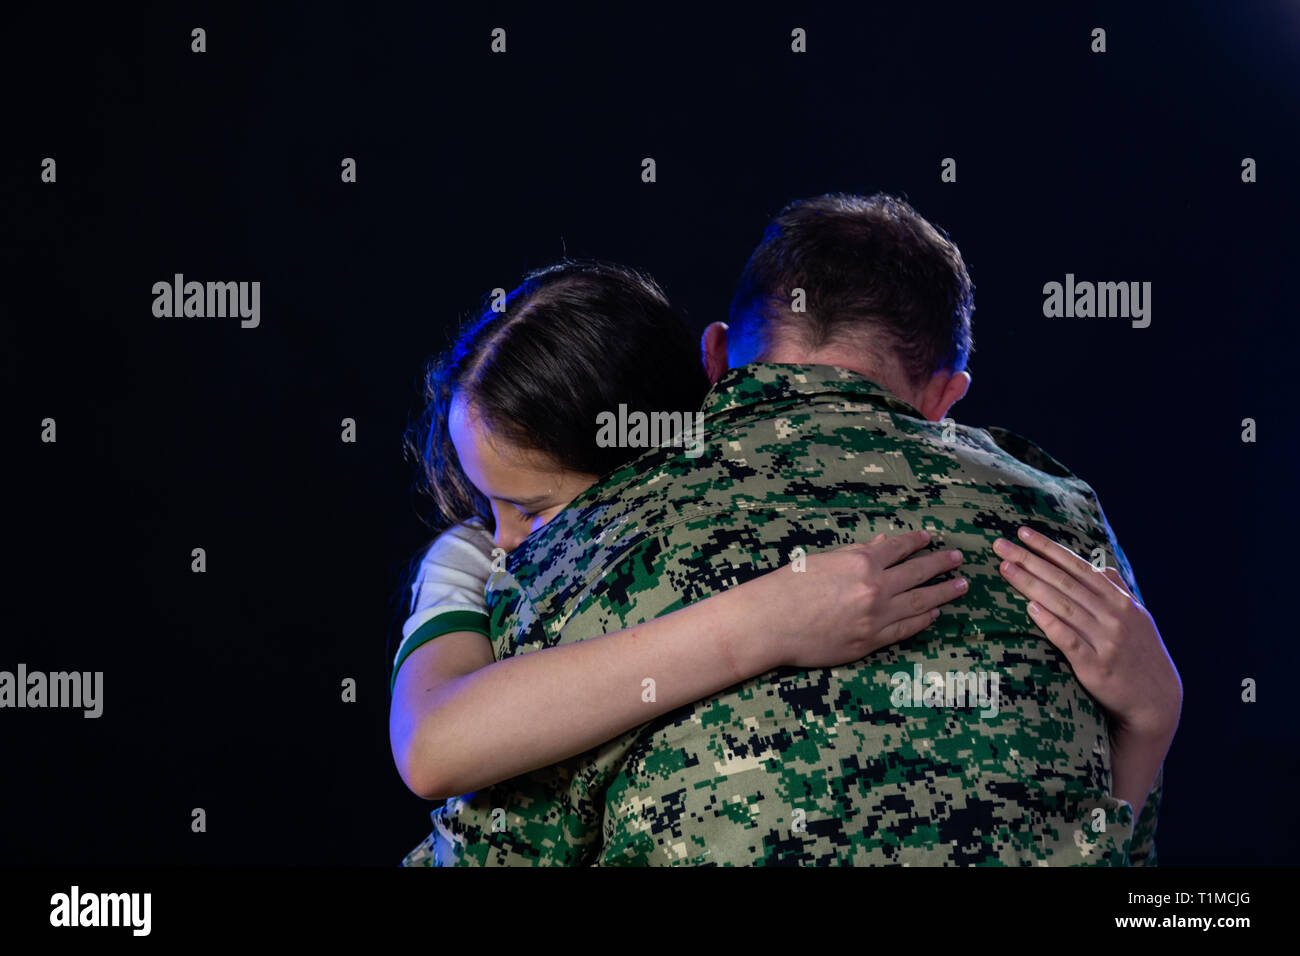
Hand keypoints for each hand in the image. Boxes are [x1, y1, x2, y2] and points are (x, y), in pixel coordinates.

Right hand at [748, 529, 966, 669]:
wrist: (771, 623)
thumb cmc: (789, 586)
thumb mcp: (824, 560)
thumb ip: (857, 552)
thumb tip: (883, 543)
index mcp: (861, 561)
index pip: (899, 548)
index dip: (918, 542)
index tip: (931, 538)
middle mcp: (874, 587)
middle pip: (918, 573)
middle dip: (941, 564)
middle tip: (959, 559)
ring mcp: (876, 616)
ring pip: (920, 602)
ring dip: (944, 592)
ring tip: (961, 586)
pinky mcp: (871, 641)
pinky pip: (907, 629)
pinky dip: (924, 619)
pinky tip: (935, 613)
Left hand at [993, 527, 1181, 740]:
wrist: (1156, 701)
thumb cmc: (1141, 655)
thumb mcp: (1138, 617)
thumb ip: (1118, 590)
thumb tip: (1101, 566)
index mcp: (1119, 600)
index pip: (1077, 567)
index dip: (1048, 548)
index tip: (1023, 533)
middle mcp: (1113, 615)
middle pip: (1064, 581)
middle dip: (1030, 560)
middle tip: (1000, 545)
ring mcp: (1105, 640)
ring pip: (1062, 605)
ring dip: (1031, 584)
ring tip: (1005, 568)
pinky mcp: (1096, 666)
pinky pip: (1068, 640)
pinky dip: (1050, 622)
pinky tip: (1030, 608)